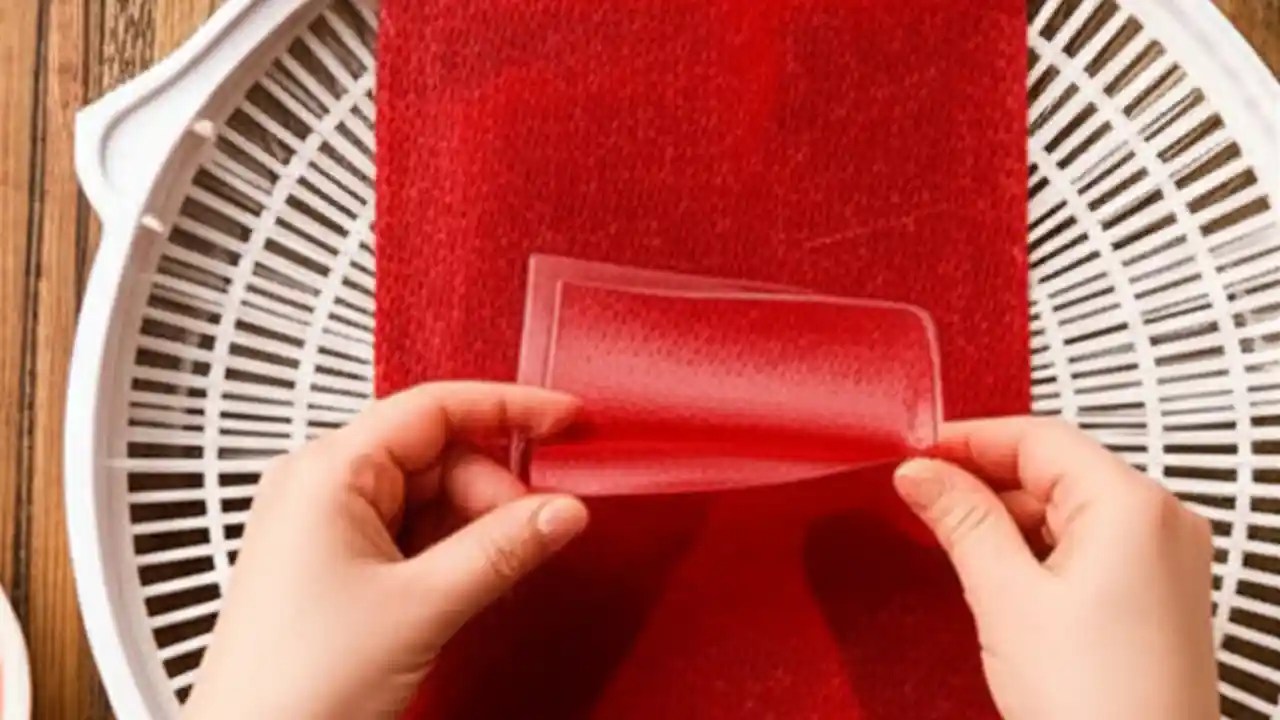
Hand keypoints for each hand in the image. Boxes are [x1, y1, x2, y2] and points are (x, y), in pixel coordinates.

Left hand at [183, 382, 589, 719]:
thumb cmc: (292, 686)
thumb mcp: (421, 607)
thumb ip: (502, 550)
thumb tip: (561, 511)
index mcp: (328, 472)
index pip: (435, 408)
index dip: (509, 407)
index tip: (563, 419)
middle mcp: (321, 487)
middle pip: (439, 456)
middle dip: (495, 492)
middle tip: (536, 533)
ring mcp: (326, 527)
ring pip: (429, 498)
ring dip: (476, 528)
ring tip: (502, 571)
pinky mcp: (335, 565)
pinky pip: (411, 535)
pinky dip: (452, 553)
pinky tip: (474, 584)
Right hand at [893, 417, 1216, 719]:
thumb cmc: (1098, 706)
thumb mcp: (1006, 599)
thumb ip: (961, 521)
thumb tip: (922, 473)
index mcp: (1132, 507)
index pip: (1037, 437)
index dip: (969, 440)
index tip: (918, 453)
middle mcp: (1160, 522)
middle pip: (1054, 469)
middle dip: (984, 482)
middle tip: (923, 501)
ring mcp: (1163, 558)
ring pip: (1066, 507)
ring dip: (1007, 518)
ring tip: (955, 544)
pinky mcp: (1154, 592)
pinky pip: (1086, 544)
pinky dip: (1037, 549)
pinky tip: (999, 576)